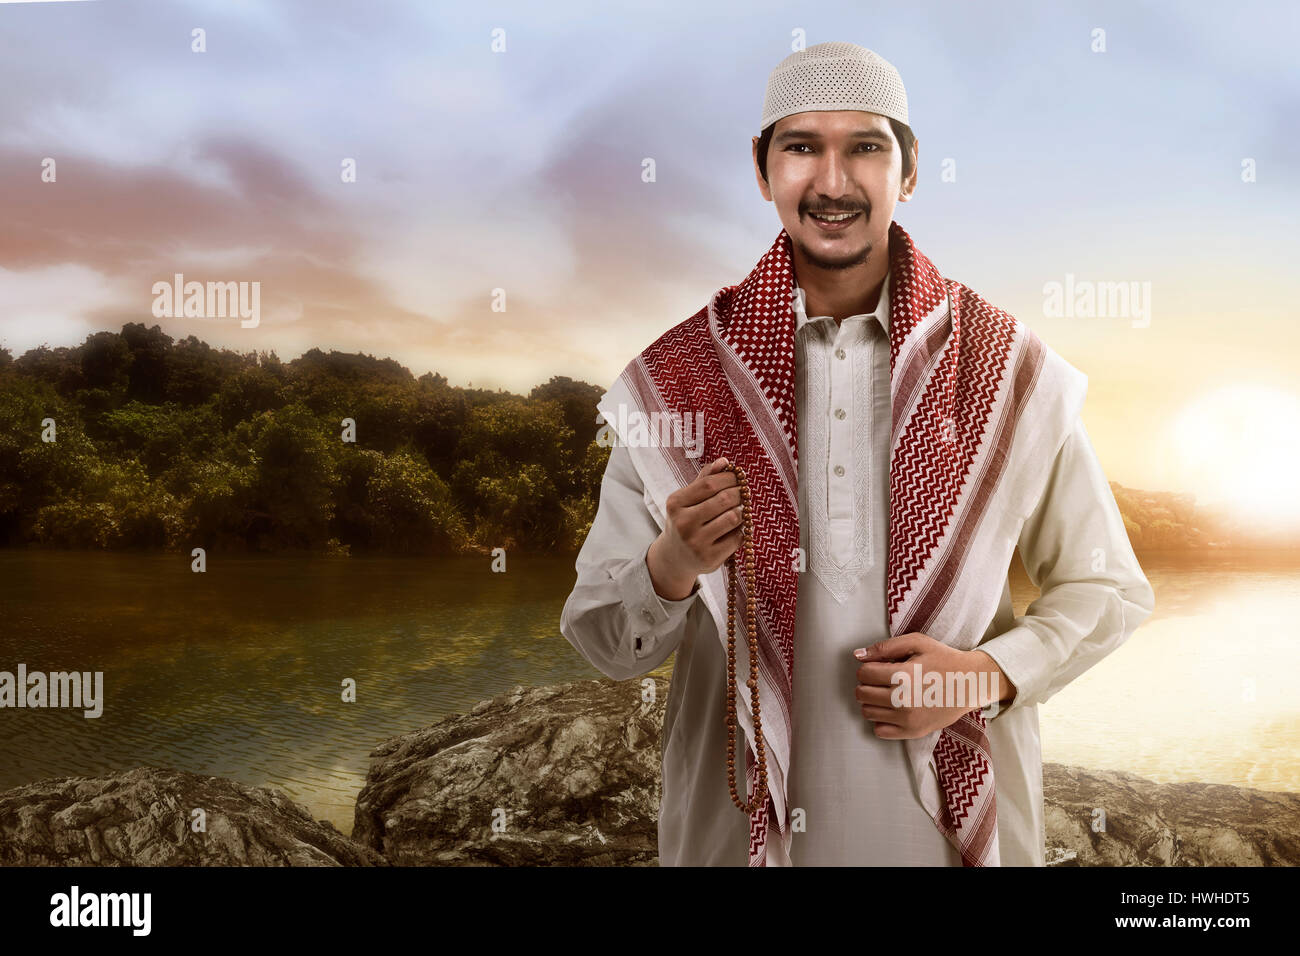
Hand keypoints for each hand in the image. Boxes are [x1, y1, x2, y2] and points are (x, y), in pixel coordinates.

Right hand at [647, 456, 744, 599]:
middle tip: (743, 492)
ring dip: (742, 511)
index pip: (709, 484)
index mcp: (675, 504)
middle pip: (724, 499)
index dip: (729, 478)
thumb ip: (704, 480)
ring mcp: (696, 543)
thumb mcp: (686, 500)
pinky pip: (737, 537)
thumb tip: (723, 461)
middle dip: (739, 492)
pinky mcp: (710, 558)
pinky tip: (734, 528)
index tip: (737, 477)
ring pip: (733, 517)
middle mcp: (683, 523)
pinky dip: (740, 530)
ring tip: (738, 509)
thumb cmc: (685, 522)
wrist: (674, 558)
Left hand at [852, 633, 1010, 738]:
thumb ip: (885, 647)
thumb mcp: (917, 643)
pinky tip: (894, 709)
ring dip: (872, 701)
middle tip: (882, 680)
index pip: (863, 674)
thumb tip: (858, 655)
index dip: (868, 668)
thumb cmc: (944, 660)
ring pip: (867, 712)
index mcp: (903, 675)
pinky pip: (879, 730)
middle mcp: (903, 700)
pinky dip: (881, 720)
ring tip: (888, 693)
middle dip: (867, 684)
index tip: (879, 667)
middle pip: (861, 694)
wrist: (971, 683)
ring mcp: (907, 719)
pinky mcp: (913, 732)